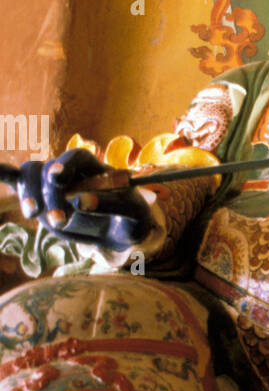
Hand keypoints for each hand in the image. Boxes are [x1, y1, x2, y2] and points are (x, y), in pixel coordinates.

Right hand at [16, 148, 153, 249]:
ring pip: (29, 176)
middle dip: (48, 193)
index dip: (64, 165)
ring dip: (29, 195)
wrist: (121, 232)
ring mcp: (52, 185)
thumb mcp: (133, 212)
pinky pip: (20, 182)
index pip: (74, 158)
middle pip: (47, 169)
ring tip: (39, 217)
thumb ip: (111, 204)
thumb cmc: (132, 217)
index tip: (58, 179)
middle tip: (59, 220)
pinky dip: (6, 175)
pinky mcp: (42, 200)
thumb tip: (81, 201)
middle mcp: (71, 172)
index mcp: (94, 167)